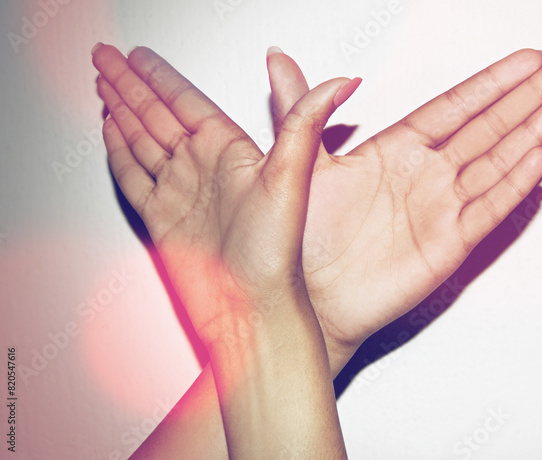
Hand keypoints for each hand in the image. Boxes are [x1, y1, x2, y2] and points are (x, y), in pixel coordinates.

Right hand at [92, 44, 352, 352]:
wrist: (251, 312)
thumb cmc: (277, 255)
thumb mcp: (294, 177)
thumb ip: (308, 122)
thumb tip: (344, 82)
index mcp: (232, 152)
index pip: (186, 101)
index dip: (159, 77)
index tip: (140, 57)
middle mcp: (205, 169)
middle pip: (156, 114)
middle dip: (128, 85)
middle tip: (105, 58)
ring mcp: (182, 193)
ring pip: (142, 141)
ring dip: (121, 112)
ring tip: (103, 86)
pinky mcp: (164, 220)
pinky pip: (134, 177)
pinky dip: (119, 154)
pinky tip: (111, 134)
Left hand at [265, 49, 541, 355]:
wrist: (303, 301)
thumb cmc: (298, 241)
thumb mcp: (294, 162)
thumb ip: (300, 108)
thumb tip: (281, 60)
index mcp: (395, 150)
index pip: (457, 105)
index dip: (494, 81)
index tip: (528, 59)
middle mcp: (426, 176)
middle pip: (491, 125)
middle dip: (532, 94)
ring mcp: (442, 208)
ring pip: (500, 160)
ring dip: (535, 130)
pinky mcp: (450, 245)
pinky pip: (490, 207)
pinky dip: (517, 181)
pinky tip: (541, 155)